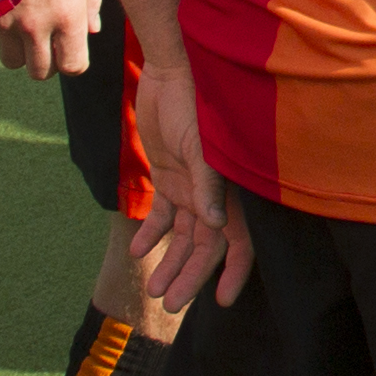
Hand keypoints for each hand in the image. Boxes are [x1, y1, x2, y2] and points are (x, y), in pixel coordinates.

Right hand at [0, 0, 101, 79]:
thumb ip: (91, 3)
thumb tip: (92, 29)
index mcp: (69, 18)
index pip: (73, 66)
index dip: (72, 61)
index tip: (69, 50)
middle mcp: (36, 26)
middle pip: (39, 71)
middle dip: (45, 60)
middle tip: (46, 41)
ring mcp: (4, 22)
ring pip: (10, 61)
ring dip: (18, 50)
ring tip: (24, 26)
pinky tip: (2, 12)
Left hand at [126, 41, 250, 310]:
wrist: (172, 70)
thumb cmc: (197, 103)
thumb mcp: (202, 145)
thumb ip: (209, 185)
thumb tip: (215, 227)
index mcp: (233, 188)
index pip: (239, 240)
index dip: (232, 271)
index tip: (221, 302)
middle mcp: (215, 193)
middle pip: (206, 245)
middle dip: (190, 276)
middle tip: (170, 304)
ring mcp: (191, 186)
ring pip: (182, 236)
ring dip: (169, 261)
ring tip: (151, 288)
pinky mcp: (170, 176)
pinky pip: (162, 214)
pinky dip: (151, 233)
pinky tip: (137, 249)